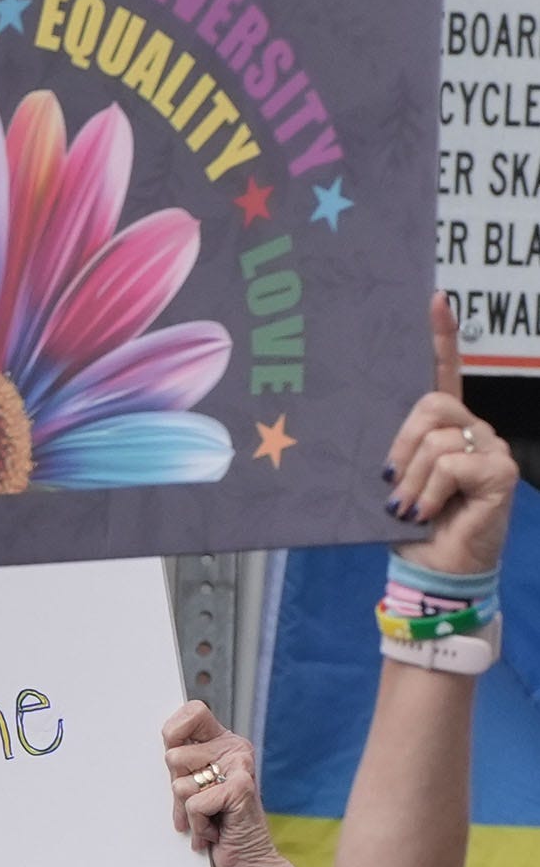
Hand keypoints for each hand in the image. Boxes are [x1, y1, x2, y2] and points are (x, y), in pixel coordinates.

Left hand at [161, 700, 292, 866]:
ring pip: (179, 783)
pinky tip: (213, 830)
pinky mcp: (240, 789)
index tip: (174, 750)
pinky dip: (197, 824)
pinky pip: (193, 803)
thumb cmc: (215, 824)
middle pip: (173, 755)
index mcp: (222, 743)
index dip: (174, 730)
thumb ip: (180, 764)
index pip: (193, 711)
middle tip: (198, 802)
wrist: (246, 860)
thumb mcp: (191, 788)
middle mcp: (234, 749)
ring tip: (206, 818)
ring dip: (186, 811)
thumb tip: (161, 742)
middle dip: (176, 788)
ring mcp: (240, 767)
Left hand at [391, 294, 518, 579]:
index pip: (445, 372)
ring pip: (437, 438)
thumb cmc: (409, 525)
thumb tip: (366, 443)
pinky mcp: (500, 470)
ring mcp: (490, 446)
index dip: (441, 336)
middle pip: (430, 403)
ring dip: (411, 478)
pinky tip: (426, 512)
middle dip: (401, 443)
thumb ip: (388, 451)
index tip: (433, 298)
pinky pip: (451, 463)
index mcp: (442, 426)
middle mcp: (472, 428)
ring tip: (408, 507)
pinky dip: (428, 492)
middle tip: (389, 482)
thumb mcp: (390, 481)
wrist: (433, 568)